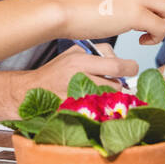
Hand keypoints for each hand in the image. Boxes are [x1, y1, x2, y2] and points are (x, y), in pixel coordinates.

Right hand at [12, 46, 139, 103]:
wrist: (32, 90)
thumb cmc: (54, 71)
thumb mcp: (73, 52)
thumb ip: (96, 52)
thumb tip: (117, 57)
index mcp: (80, 61)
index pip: (116, 66)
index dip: (130, 68)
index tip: (132, 67)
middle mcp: (80, 78)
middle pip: (116, 85)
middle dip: (119, 83)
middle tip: (115, 81)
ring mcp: (79, 97)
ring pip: (110, 98)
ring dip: (110, 95)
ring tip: (99, 90)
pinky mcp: (77, 110)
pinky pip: (99, 109)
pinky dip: (100, 106)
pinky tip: (92, 101)